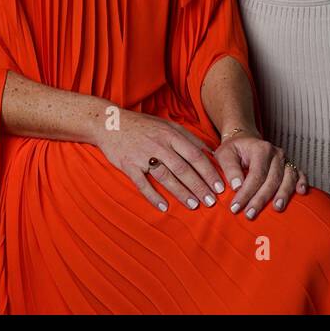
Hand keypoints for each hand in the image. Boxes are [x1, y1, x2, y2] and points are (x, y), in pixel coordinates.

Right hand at [96, 109, 226, 212]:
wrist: (110, 123)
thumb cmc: (143, 125)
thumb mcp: (167, 124)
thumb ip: (188, 137)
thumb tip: (210, 152)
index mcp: (170, 134)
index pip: (194, 155)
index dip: (208, 172)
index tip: (219, 186)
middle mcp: (158, 144)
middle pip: (183, 168)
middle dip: (199, 186)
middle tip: (211, 202)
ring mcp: (142, 155)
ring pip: (165, 177)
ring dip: (181, 193)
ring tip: (194, 206)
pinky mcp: (128, 165)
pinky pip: (142, 183)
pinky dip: (153, 196)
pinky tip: (164, 207)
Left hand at [212, 128, 308, 218]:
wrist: (245, 140)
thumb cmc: (234, 149)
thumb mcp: (224, 154)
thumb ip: (230, 169)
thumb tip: (237, 187)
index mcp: (260, 148)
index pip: (255, 174)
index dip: (246, 192)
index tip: (236, 207)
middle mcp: (275, 154)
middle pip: (272, 179)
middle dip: (261, 199)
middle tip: (250, 214)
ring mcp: (285, 160)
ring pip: (288, 178)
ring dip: (283, 194)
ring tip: (277, 208)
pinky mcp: (290, 166)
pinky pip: (300, 174)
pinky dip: (302, 183)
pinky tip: (301, 192)